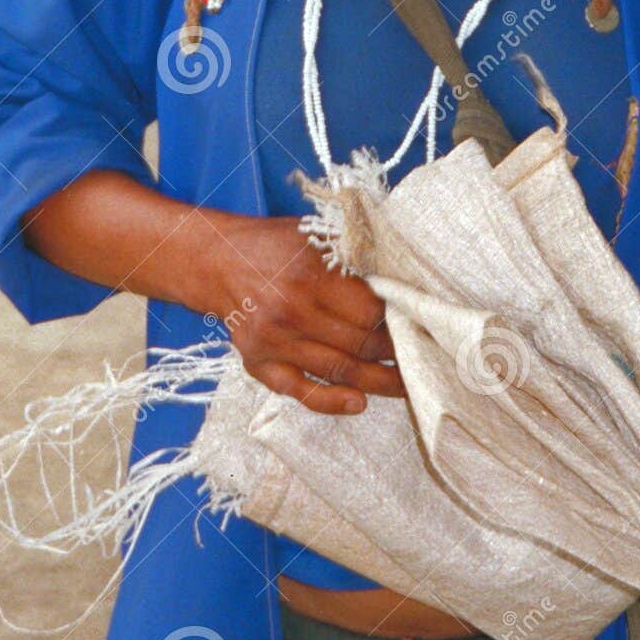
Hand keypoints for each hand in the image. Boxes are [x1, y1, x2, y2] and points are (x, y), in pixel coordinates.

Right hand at [203, 213, 406, 415]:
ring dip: (378, 382)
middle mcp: (291, 311)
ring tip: (406, 385)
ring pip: (339, 370)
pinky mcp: (259, 363)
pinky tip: (360, 403)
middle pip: (360, 343)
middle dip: (397, 354)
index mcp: (311, 275)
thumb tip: (401, 280)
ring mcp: (274, 342)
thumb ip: (353, 255)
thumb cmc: (274, 245)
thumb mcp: (315, 235)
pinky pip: (301, 391)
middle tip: (422, 357)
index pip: (371, 310)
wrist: (216, 260)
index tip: (420, 324)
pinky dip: (332, 401)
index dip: (400, 321)